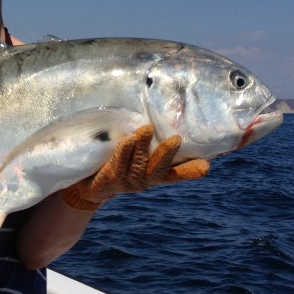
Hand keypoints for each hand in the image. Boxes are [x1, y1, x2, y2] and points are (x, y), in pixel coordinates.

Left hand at [60, 124, 208, 210]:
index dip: (190, 171)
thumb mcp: (135, 153)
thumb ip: (148, 139)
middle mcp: (144, 180)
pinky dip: (123, 151)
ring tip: (146, 129)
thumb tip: (161, 108)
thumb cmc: (116, 161)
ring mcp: (127, 182)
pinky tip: (127, 139)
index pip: (176, 173)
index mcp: (154, 174)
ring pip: (138, 165)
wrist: (88, 185)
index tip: (205, 166)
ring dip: (142, 146)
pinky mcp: (109, 180)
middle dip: (166, 154)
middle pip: (159, 169)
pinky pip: (117, 164)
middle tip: (176, 139)